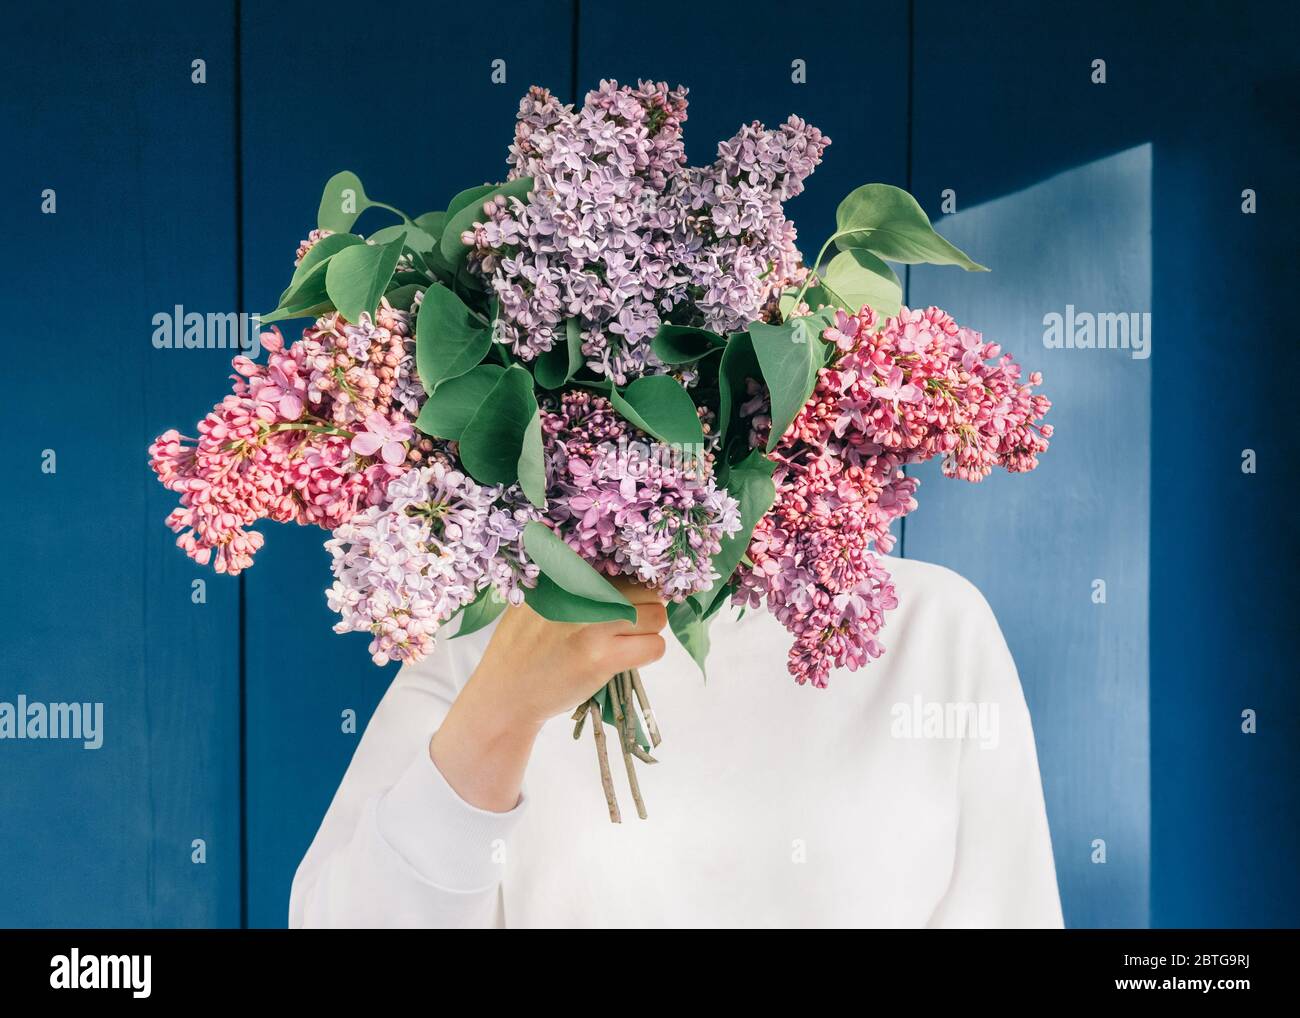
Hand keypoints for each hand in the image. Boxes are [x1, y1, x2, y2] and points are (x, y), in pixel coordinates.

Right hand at [429, 579, 667, 811]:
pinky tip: (626, 657)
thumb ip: (571, 581)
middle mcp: (581, 594)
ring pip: (657, 616)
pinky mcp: (603, 659)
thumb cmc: (523, 646)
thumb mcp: (536, 598)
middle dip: (644, 606)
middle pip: (647, 589)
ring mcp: (594, 626)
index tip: (628, 596)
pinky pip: (654, 647)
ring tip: (625, 640)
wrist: (507, 692)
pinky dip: (648, 652)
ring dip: (649, 630)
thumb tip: (618, 572)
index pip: (623, 565)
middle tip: (627, 623)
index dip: (633, 582)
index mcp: (566, 574)